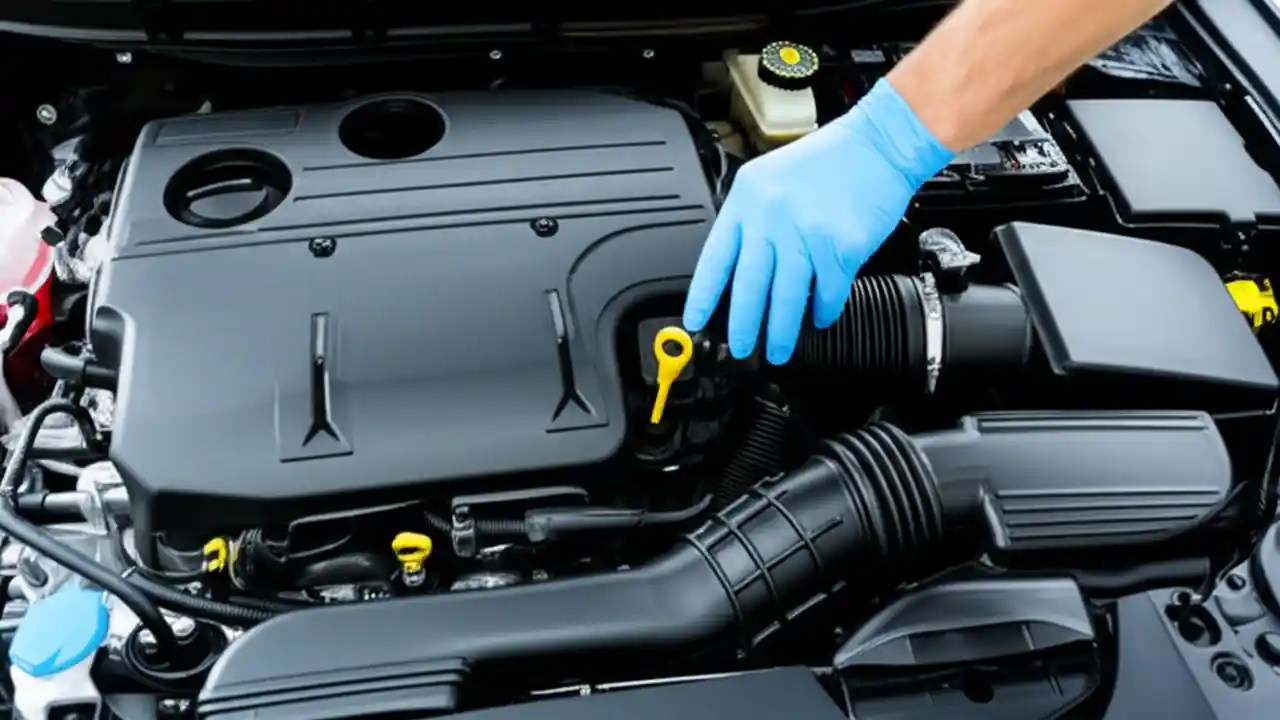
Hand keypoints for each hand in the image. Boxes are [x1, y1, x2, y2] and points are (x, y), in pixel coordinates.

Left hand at [682, 78, 953, 363]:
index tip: (695, 320)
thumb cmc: (828, 161)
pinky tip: (820, 317)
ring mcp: (806, 234)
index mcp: (747, 200)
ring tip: (778, 350)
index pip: (716, 258)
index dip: (703, 295)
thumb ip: (753, 220)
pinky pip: (826, 293)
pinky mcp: (840, 248)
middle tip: (741, 348)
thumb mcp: (771, 179)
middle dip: (743, 326)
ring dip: (781, 331)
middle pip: (749, 287)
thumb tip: (741, 270)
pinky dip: (823, 310)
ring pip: (785, 298)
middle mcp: (771, 217)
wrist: (878, 144)